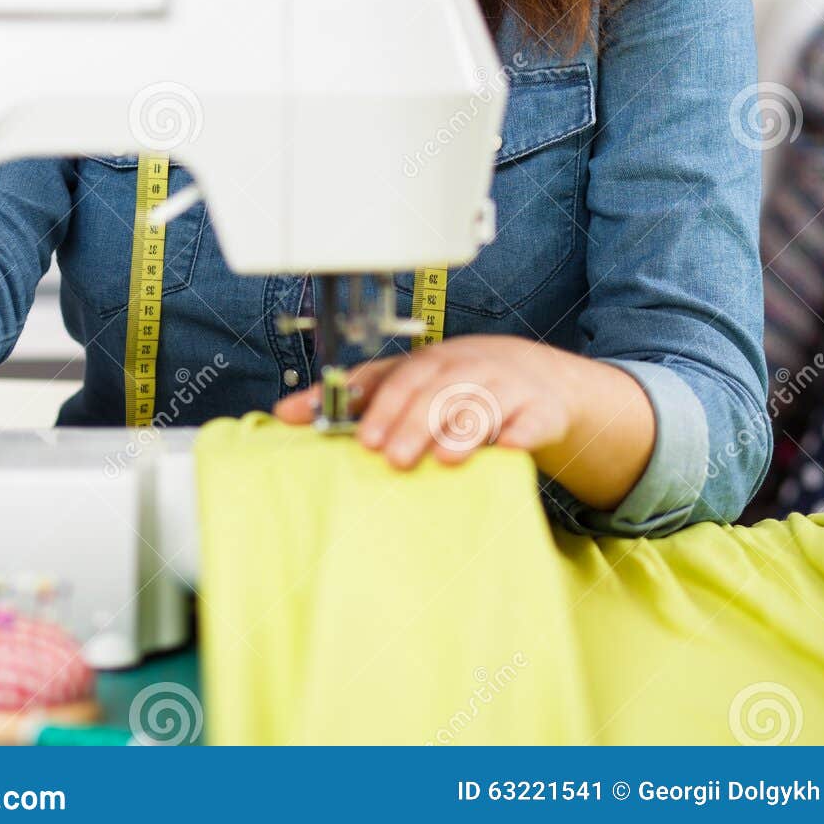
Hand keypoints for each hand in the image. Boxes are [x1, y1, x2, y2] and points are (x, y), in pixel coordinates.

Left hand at [271, 335, 577, 470]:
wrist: (536, 379)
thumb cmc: (457, 386)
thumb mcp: (408, 386)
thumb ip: (353, 400)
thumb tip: (282, 414)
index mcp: (428, 364)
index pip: (397, 377)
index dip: (378, 403)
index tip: (360, 436)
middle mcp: (465, 369)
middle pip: (437, 390)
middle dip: (413, 422)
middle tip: (391, 457)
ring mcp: (505, 387)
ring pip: (481, 403)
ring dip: (462, 429)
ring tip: (443, 459)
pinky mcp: (540, 409)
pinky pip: (531, 420)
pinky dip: (520, 433)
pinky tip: (508, 448)